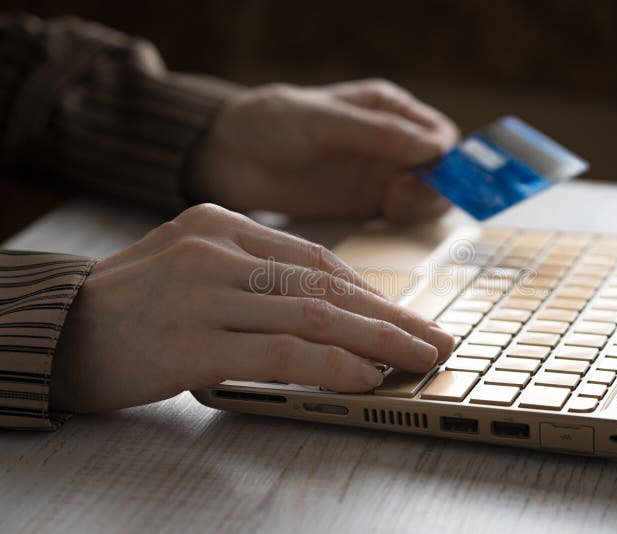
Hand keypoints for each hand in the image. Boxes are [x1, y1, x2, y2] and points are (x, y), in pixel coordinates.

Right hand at [51, 204, 454, 412]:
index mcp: (219, 224)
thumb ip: (252, 275)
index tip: (404, 316)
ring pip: (314, 315)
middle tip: (435, 337)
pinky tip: (366, 375)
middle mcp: (215, 251)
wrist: (54, 329)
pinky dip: (331, 365)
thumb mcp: (191, 268)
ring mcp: (204, 292)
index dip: (368, 291)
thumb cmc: (129, 306)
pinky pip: (282, 352)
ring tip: (419, 358)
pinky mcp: (193, 340)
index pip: (315, 257)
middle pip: (325, 285)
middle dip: (390, 315)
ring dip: (377, 340)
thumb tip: (326, 308)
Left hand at [188, 79, 458, 221]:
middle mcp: (391, 143)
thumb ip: (376, 134)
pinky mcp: (364, 205)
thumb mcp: (322, 121)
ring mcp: (379, 176)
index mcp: (388, 109)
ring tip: (394, 203)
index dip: (447, 156)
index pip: (439, 134)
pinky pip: (401, 215)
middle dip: (438, 184)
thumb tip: (433, 149)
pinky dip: (405, 219)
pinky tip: (387, 215)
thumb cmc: (271, 123)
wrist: (228, 157)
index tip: (431, 173)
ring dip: (423, 203)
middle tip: (409, 192)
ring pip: (427, 195)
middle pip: (441, 169)